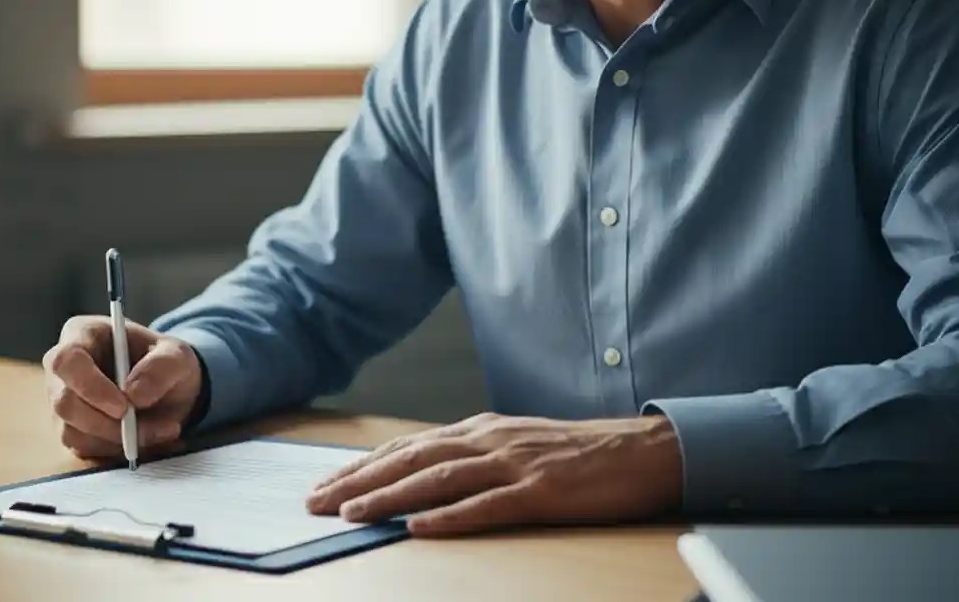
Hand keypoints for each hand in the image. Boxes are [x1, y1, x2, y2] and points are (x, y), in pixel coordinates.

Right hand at [42, 316, 201, 459]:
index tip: (124, 406)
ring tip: (159, 429)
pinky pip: (84, 449)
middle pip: (64, 402)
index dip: (91, 386)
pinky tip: (145, 437)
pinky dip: (117, 449)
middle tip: (140, 426)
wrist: (170, 391)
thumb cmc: (166, 363)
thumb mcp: (177, 356)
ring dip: (118, 438)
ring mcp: (63, 402)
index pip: (67, 360)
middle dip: (105, 422)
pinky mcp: (72, 430)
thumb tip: (134, 395)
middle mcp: (64, 370)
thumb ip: (161, 367)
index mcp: (82, 335)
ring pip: (73, 432)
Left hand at [306, 413, 682, 536]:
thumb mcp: (515, 445)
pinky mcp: (541, 490)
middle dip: (358, 480)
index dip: (363, 466)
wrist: (643, 451)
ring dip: (391, 497)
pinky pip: (489, 505)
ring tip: (352, 514)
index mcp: (480, 430)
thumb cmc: (578, 454)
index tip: (325, 485)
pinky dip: (451, 516)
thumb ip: (472, 456)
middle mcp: (489, 440)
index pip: (407, 446)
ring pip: (439, 477)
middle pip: (411, 458)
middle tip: (315, 502)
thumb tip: (423, 474)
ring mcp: (515, 463)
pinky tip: (420, 528)